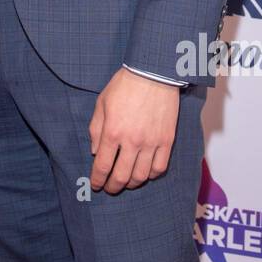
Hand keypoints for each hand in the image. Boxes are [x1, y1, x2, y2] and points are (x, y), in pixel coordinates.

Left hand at [88, 66, 179, 194]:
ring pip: (141, 176)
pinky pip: (160, 168)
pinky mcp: (167, 141)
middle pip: (121, 177)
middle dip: (113, 187)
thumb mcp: (102, 103)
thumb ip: (95, 129)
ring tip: (126, 181)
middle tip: (110, 187)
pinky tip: (145, 172)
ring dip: (131, 183)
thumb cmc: (124, 86)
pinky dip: (151, 175)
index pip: (102, 166)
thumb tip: (94, 152)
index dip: (97, 180)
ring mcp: (151, 142)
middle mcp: (132, 141)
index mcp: (112, 131)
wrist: (153, 73)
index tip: (95, 185)